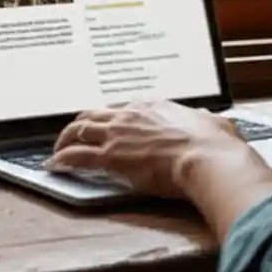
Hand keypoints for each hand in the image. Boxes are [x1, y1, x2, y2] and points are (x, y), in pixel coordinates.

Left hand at [46, 100, 270, 198]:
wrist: (207, 158)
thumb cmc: (215, 145)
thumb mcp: (216, 124)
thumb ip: (209, 122)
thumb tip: (217, 122)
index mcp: (154, 106)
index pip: (123, 108)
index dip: (111, 116)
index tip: (107, 124)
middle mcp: (131, 114)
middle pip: (94, 114)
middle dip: (81, 123)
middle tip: (74, 134)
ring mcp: (118, 134)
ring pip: (79, 130)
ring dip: (65, 139)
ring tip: (58, 149)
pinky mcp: (111, 156)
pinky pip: (77, 156)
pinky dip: (62, 160)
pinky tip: (54, 165)